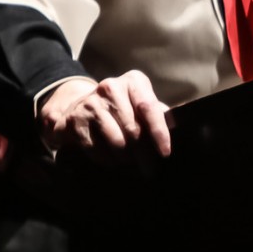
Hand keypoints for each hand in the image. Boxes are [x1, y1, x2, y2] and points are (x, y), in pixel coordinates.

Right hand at [39, 70, 171, 160]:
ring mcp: (91, 103)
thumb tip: (177, 126)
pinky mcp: (75, 120)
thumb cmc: (120, 108)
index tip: (165, 153)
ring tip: (130, 164)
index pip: (149, 108)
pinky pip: (96, 149)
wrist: (79, 107)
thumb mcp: (139, 103)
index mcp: (133, 81)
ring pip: (116, 142)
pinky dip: (107, 160)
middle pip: (133, 129)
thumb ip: (156, 113)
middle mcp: (111, 88)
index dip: (159, 132)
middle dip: (144, 154)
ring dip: (126, 159)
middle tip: (150, 170)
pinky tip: (112, 162)